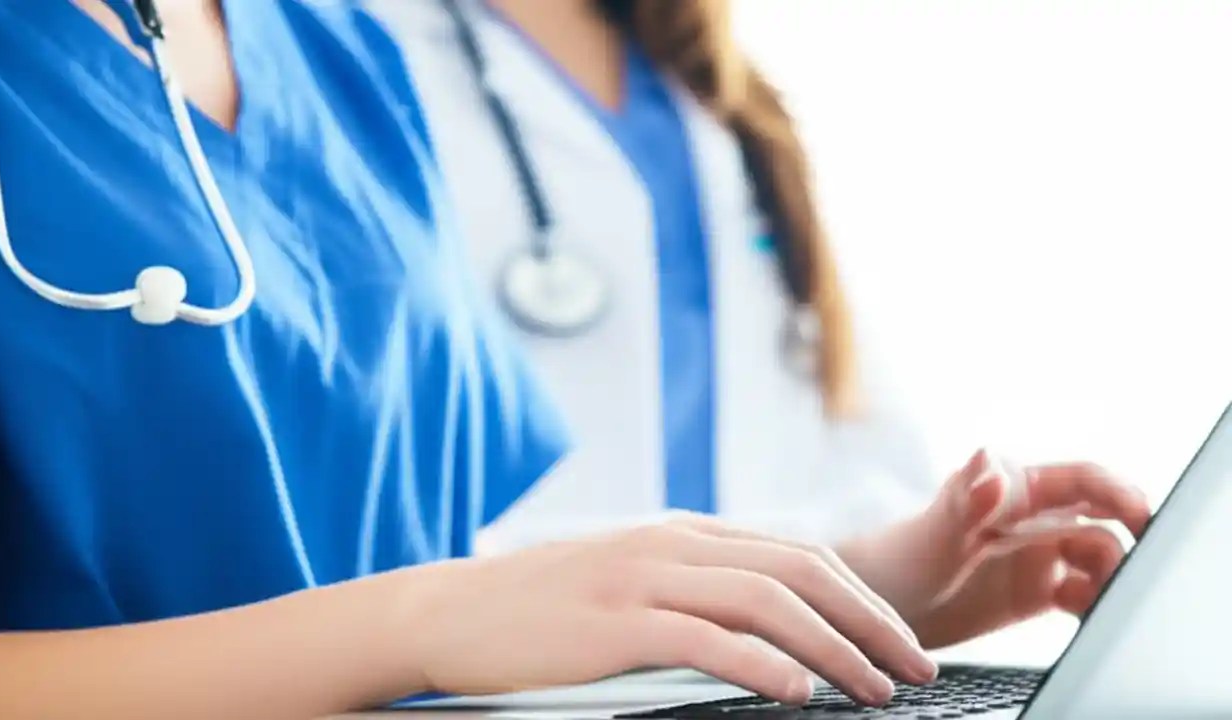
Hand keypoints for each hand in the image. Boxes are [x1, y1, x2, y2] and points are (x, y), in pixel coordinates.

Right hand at [392, 518, 937, 706]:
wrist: (453, 612)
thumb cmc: (543, 607)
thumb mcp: (629, 580)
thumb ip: (694, 587)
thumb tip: (769, 626)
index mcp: (683, 534)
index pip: (798, 554)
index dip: (862, 597)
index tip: (902, 640)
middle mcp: (672, 544)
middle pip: (800, 571)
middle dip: (870, 620)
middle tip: (918, 668)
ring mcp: (642, 578)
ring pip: (766, 601)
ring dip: (834, 646)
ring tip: (876, 687)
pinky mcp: (613, 622)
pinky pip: (705, 638)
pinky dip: (760, 664)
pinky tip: (797, 692)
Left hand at [838, 450, 1151, 648]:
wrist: (881, 606)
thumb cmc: (901, 558)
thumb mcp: (937, 531)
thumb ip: (967, 499)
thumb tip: (991, 462)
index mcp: (1016, 487)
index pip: (1082, 479)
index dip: (1118, 491)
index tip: (1139, 514)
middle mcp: (1033, 517)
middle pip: (1103, 516)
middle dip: (1128, 532)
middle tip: (1137, 562)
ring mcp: (1037, 554)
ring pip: (1099, 557)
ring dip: (1111, 573)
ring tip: (1098, 594)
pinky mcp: (1037, 591)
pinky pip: (1086, 593)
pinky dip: (1096, 602)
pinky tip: (1082, 611)